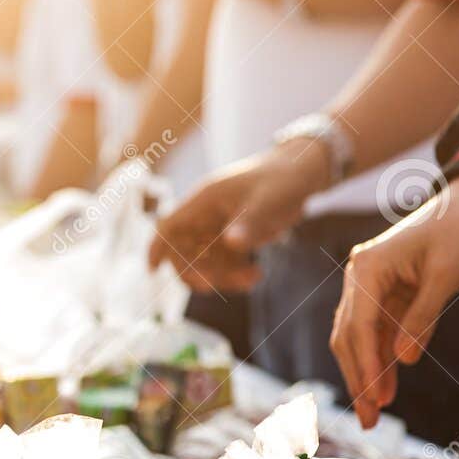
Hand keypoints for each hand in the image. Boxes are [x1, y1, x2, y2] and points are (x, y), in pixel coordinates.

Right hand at [149, 140, 331, 291]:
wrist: (305, 172)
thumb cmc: (284, 178)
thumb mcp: (269, 200)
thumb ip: (250, 223)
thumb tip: (232, 245)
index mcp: (205, 200)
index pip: (170, 225)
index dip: (157, 248)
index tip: (153, 270)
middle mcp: (206, 216)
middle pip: (185, 251)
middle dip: (197, 272)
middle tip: (214, 286)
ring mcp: (220, 228)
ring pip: (206, 262)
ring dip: (222, 277)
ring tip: (251, 280)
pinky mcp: (235, 237)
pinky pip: (226, 263)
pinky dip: (236, 274)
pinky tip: (256, 276)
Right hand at [331, 184, 458, 427]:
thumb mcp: (447, 274)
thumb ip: (422, 318)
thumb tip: (403, 360)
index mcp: (366, 268)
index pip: (358, 326)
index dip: (365, 365)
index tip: (373, 400)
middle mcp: (358, 277)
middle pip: (348, 336)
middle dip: (358, 377)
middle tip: (369, 418)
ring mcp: (368, 285)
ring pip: (357, 337)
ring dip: (367, 372)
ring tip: (377, 409)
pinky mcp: (384, 293)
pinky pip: (376, 330)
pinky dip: (381, 357)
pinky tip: (387, 383)